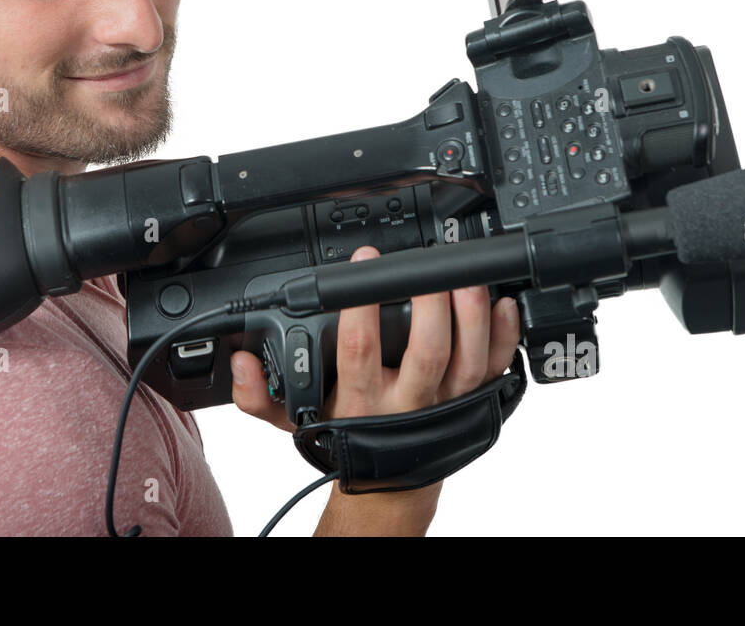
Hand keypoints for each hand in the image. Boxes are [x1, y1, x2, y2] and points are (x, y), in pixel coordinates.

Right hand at [229, 245, 521, 430]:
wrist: (390, 481)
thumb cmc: (348, 435)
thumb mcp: (295, 421)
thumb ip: (261, 394)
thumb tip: (241, 364)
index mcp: (361, 400)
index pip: (359, 349)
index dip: (361, 304)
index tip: (362, 262)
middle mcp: (408, 401)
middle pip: (427, 351)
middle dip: (429, 305)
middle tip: (423, 267)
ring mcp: (447, 400)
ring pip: (467, 358)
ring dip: (471, 315)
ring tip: (466, 278)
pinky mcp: (475, 397)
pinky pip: (496, 365)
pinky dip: (504, 335)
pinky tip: (503, 303)